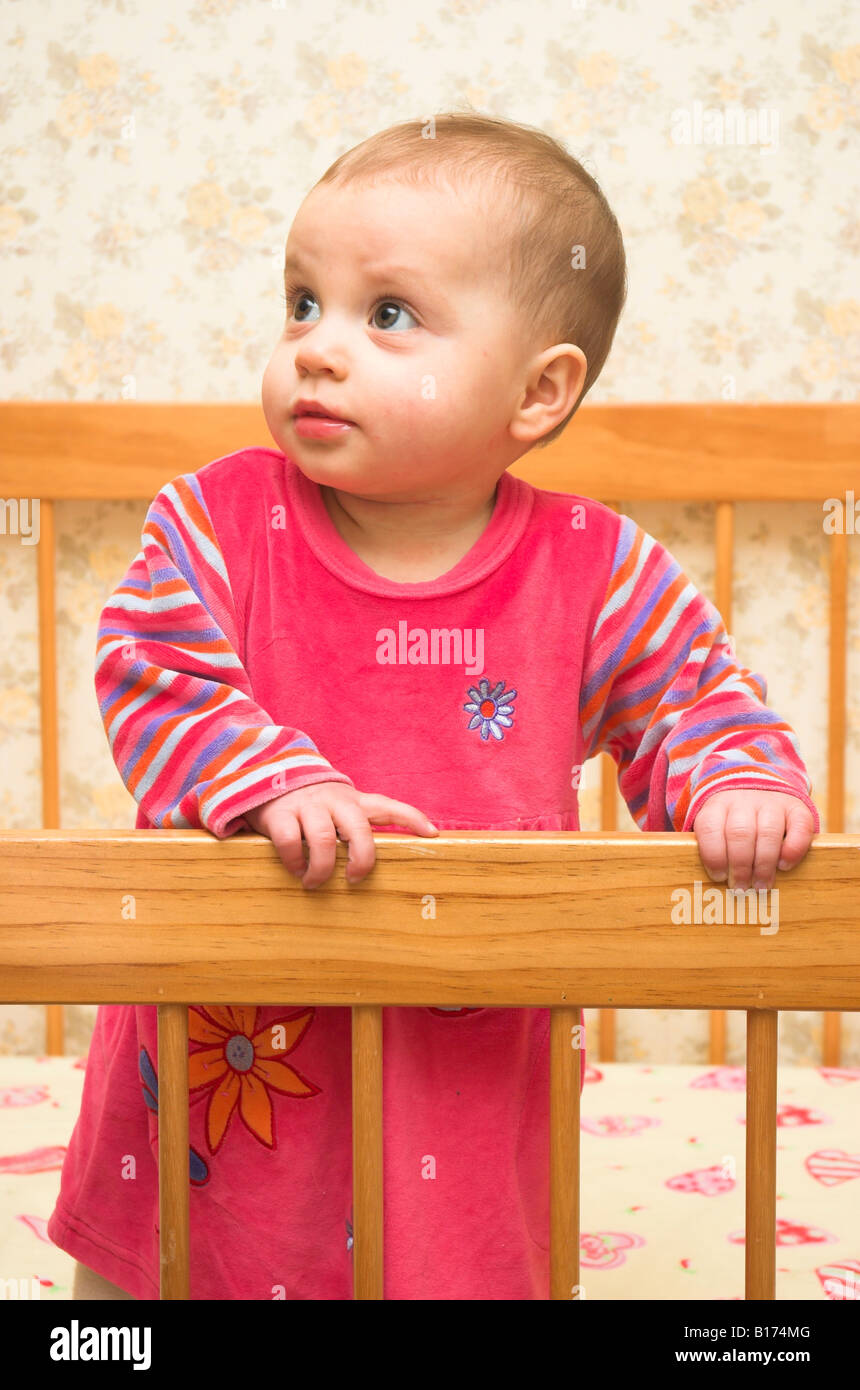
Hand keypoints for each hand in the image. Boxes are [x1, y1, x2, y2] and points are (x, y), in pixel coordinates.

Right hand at [243, 781, 438, 888]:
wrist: (268, 778)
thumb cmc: (314, 805)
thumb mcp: (340, 808)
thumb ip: (358, 826)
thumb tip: (388, 861)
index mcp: (354, 801)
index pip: (388, 806)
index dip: (412, 818)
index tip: (432, 833)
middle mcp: (334, 801)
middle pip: (358, 827)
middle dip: (362, 857)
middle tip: (355, 878)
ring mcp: (307, 806)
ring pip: (323, 838)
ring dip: (322, 868)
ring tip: (314, 882)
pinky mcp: (280, 813)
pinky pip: (290, 841)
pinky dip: (294, 861)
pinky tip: (295, 870)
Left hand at [692, 789, 815, 891]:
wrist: (760, 787)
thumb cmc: (733, 821)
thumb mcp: (716, 827)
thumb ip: (713, 849)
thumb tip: (714, 881)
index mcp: (717, 806)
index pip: (710, 828)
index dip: (713, 856)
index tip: (719, 877)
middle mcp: (743, 801)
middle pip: (740, 833)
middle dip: (740, 866)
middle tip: (741, 888)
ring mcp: (771, 802)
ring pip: (768, 832)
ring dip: (764, 865)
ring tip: (761, 885)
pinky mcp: (797, 808)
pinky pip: (800, 827)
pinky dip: (793, 849)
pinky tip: (784, 865)